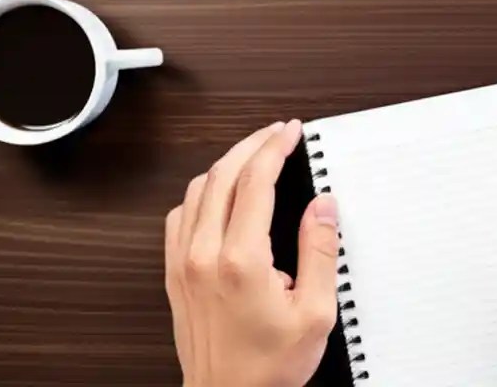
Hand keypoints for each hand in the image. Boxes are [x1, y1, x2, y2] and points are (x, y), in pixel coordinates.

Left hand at [165, 120, 339, 386]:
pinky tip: (217, 196)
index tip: (290, 133)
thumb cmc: (267, 368)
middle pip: (222, 175)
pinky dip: (200, 193)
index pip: (255, 181)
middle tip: (275, 133)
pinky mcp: (174, 275)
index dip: (274, 147)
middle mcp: (204, 255)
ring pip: (196, 191)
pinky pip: (179, 217)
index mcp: (240, 259)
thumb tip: (322, 208)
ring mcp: (183, 264)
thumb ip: (319, 253)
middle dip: (251, 145)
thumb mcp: (314, 312)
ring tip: (252, 157)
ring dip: (225, 165)